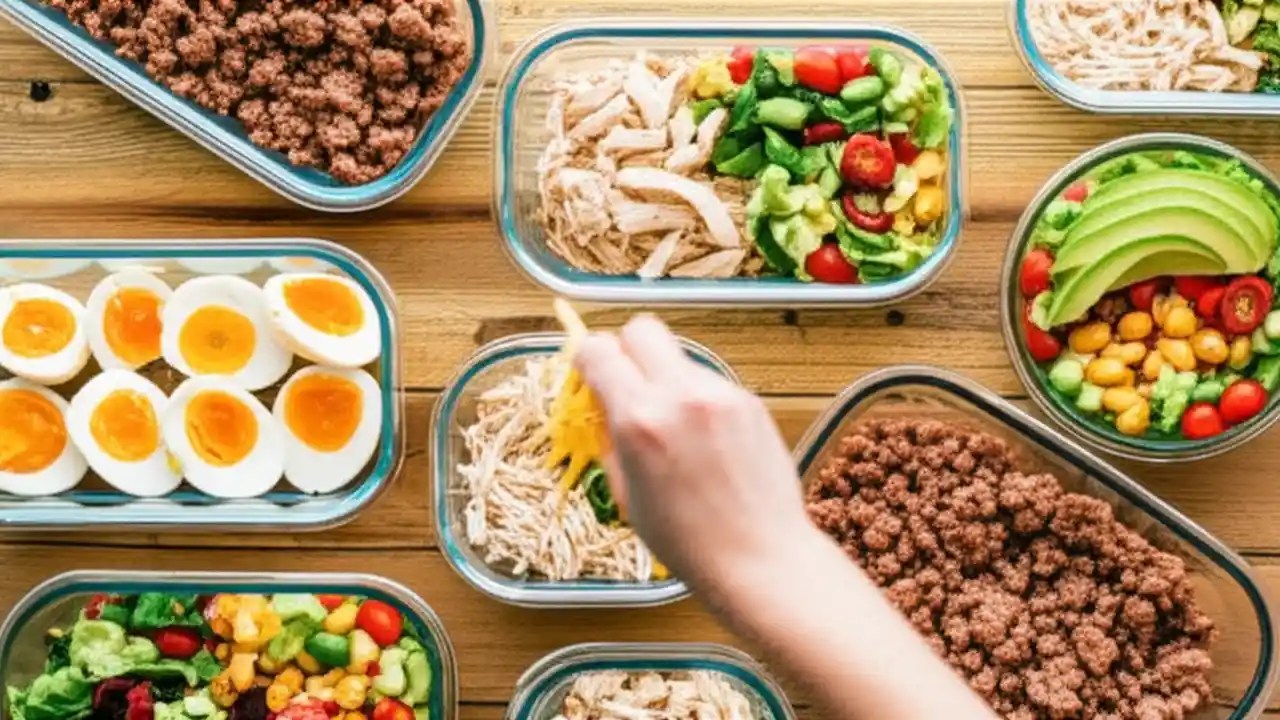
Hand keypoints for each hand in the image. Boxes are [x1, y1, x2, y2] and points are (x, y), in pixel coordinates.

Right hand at [575, 315, 809, 589]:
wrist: (759, 557)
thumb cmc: (686, 541)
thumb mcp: (625, 492)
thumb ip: (610, 436)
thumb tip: (601, 402)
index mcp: (639, 418)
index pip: (598, 349)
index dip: (587, 359)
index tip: (589, 375)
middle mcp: (680, 394)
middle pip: (642, 329)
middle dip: (627, 350)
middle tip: (629, 385)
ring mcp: (721, 393)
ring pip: (679, 356)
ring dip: (666, 378)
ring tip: (675, 427)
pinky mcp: (749, 400)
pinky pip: (710, 382)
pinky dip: (698, 399)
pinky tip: (707, 440)